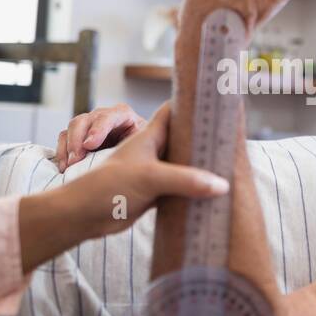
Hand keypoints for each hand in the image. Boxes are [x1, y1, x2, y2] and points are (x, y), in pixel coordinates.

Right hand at [56, 103, 146, 171]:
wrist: (138, 155)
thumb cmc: (146, 149)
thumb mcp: (147, 145)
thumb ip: (141, 145)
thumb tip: (134, 153)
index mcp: (123, 115)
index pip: (108, 117)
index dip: (97, 130)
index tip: (89, 145)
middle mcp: (103, 116)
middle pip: (84, 120)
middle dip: (77, 140)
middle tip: (76, 160)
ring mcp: (89, 124)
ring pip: (72, 127)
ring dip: (68, 147)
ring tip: (68, 166)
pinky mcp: (78, 136)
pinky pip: (64, 138)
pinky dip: (62, 152)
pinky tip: (64, 168)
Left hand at [66, 102, 228, 240]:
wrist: (84, 215)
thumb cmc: (109, 187)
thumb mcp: (150, 178)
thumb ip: (186, 179)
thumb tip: (221, 184)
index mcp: (149, 138)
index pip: (173, 112)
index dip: (192, 104)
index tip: (214, 99)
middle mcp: (152, 152)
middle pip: (183, 138)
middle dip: (203, 137)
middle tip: (232, 137)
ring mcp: (153, 173)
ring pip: (182, 165)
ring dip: (200, 167)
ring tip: (229, 166)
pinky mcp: (152, 194)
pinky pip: (178, 189)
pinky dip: (192, 190)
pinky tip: (211, 195)